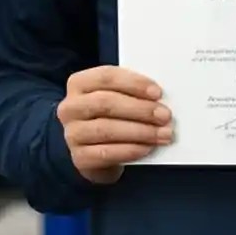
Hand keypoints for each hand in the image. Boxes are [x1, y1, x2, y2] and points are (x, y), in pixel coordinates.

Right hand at [56, 66, 171, 184]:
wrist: (94, 152)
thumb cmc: (110, 117)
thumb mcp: (117, 98)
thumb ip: (132, 93)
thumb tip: (160, 98)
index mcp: (79, 83)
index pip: (106, 77)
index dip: (134, 83)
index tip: (158, 92)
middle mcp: (71, 107)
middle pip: (106, 103)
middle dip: (140, 109)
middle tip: (165, 115)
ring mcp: (72, 134)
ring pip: (107, 129)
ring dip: (140, 131)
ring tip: (163, 134)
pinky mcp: (79, 158)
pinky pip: (107, 153)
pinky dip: (130, 150)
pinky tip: (148, 148)